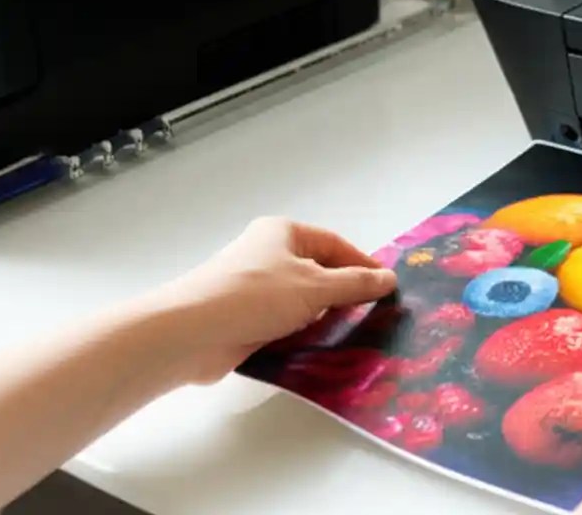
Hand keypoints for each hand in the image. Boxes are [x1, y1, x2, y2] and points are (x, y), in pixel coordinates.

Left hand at [138, 217, 396, 384]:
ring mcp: (254, 287)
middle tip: (372, 316)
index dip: (363, 265)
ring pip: (301, 300)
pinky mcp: (244, 318)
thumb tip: (389, 279)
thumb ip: (355, 284)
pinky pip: (283, 322)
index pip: (335, 244)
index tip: (387, 290)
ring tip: (350, 336)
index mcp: (283, 232)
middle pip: (319, 272)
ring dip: (321, 317)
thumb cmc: (256, 296)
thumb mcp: (315, 286)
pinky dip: (300, 333)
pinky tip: (317, 350)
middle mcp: (268, 254)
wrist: (192, 332)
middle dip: (343, 293)